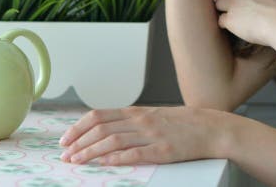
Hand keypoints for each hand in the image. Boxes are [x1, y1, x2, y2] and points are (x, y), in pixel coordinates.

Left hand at [59, 106, 219, 165]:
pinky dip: (116, 159)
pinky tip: (103, 163)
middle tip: (64, 154)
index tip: (65, 139)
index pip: (98, 116)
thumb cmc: (181, 124)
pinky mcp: (163, 150)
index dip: (78, 127)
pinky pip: (135, 154)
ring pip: (112, 141)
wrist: (210, 128)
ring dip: (90, 152)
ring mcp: (151, 135)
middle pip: (101, 129)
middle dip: (78, 142)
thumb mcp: (152, 116)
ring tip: (76, 161)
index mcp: (136, 112)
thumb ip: (129, 122)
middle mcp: (140, 121)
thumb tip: (103, 129)